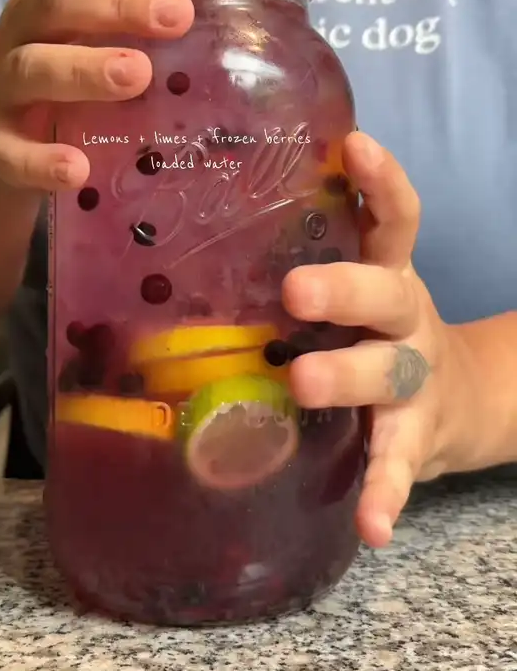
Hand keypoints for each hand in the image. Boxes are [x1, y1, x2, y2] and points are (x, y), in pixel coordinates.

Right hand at [0, 0, 193, 189]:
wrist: (2, 159)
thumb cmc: (65, 94)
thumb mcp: (90, 52)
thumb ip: (134, 35)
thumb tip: (223, 33)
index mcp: (45, 11)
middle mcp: (19, 41)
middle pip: (52, 9)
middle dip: (112, 7)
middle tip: (175, 16)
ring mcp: (4, 95)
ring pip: (33, 71)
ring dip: (84, 71)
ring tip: (135, 75)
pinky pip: (13, 155)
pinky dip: (43, 161)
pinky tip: (76, 169)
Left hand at [282, 131, 474, 548]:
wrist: (464, 399)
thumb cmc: (383, 331)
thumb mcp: (365, 286)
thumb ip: (316, 256)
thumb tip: (207, 217)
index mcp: (390, 275)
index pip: (394, 218)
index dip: (381, 181)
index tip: (352, 145)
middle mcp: (406, 320)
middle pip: (385, 294)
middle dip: (345, 289)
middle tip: (295, 290)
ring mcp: (414, 380)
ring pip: (386, 375)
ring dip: (350, 378)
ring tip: (306, 383)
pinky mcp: (417, 439)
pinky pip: (398, 465)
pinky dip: (386, 492)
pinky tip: (371, 526)